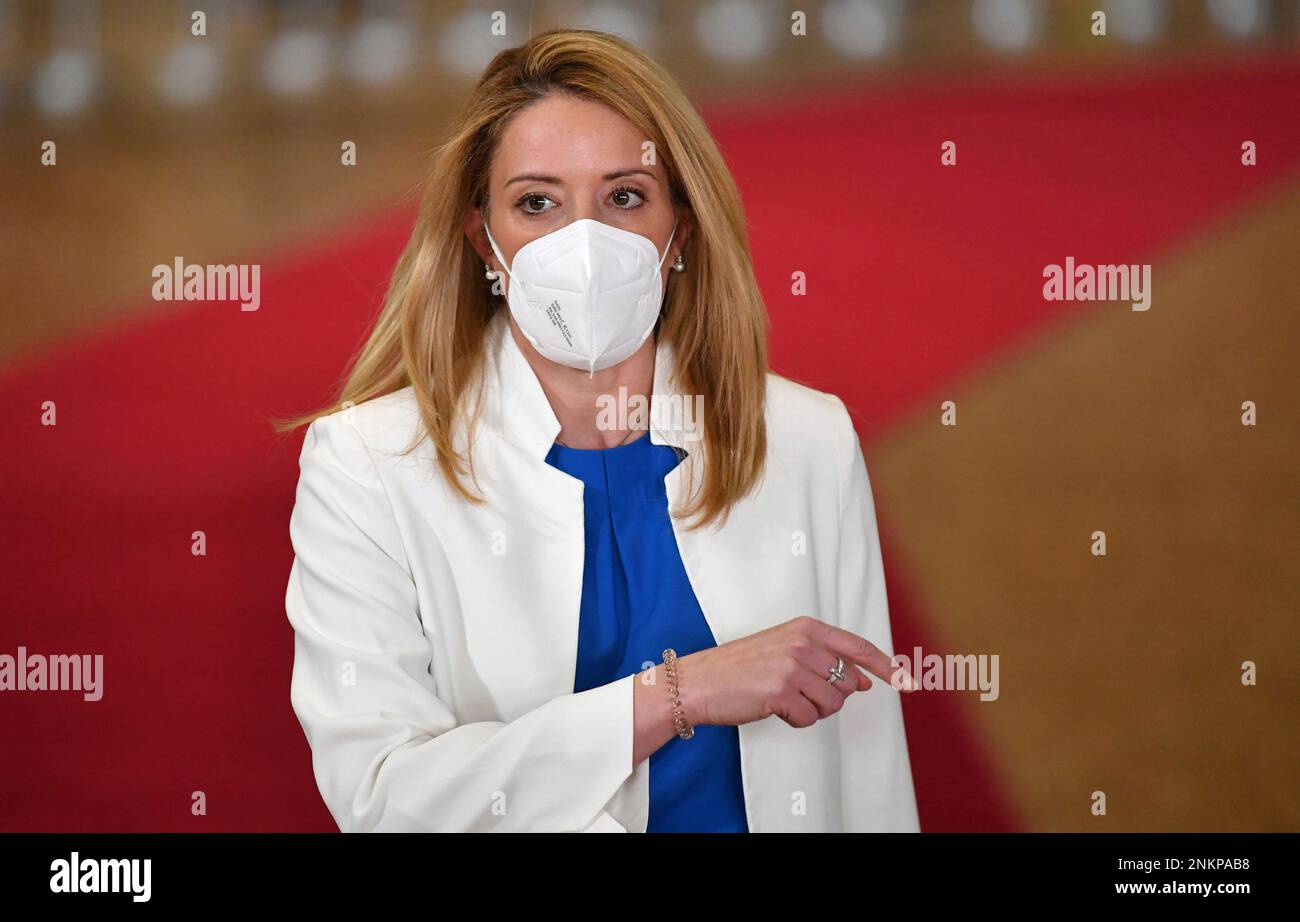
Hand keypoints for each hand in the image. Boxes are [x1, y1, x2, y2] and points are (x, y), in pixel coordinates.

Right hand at [676, 615, 915, 729]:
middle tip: (798, 691)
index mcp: (806, 628)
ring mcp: (792, 667)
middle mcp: (802, 644)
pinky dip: (795, 720)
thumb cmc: (741, 667)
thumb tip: (865, 680)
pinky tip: (773, 708)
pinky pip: (809, 718)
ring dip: (812, 709)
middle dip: (830, 696)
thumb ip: (825, 660)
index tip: (909, 682)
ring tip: (783, 698)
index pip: (858, 647)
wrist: (700, 681)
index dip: (887, 666)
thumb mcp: (784, 649)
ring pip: (832, 704)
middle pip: (848, 684)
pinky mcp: (781, 692)